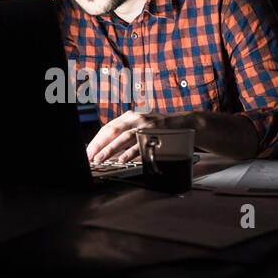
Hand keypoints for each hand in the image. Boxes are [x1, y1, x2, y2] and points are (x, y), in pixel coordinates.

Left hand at [87, 109, 260, 161]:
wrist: (191, 124)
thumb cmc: (164, 130)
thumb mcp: (145, 128)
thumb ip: (129, 135)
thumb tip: (108, 149)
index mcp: (131, 116)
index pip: (108, 127)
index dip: (96, 140)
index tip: (87, 152)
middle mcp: (137, 118)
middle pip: (111, 131)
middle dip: (98, 145)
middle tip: (88, 158)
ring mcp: (147, 125)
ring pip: (123, 138)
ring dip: (109, 150)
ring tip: (99, 161)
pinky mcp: (156, 134)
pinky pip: (140, 145)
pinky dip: (129, 153)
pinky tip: (121, 161)